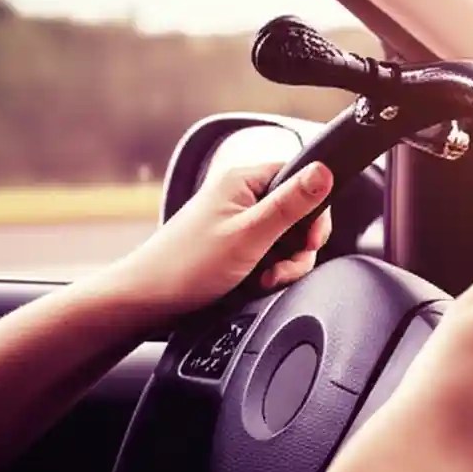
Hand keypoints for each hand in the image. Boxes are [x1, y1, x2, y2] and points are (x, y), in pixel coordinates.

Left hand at [95, 162, 333, 321]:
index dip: (314, 210)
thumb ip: (291, 204)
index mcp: (243, 180)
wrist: (147, 301)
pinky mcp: (235, 245)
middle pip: (298, 212)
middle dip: (299, 245)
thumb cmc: (188, 266)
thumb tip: (325, 170)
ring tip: (264, 279)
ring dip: (284, 263)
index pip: (300, 177)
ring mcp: (238, 221)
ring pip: (286, 237)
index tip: (310, 239)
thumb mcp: (249, 234)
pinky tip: (256, 282)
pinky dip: (270, 270)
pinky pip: (269, 252)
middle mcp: (241, 196)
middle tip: (283, 266)